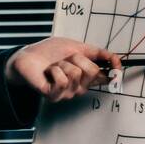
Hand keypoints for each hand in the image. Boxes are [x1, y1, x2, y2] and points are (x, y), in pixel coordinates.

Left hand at [6, 37, 122, 102]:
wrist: (27, 56)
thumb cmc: (50, 52)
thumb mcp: (77, 47)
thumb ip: (98, 53)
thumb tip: (117, 60)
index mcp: (87, 77)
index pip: (108, 78)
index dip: (115, 71)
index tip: (117, 66)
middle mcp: (80, 87)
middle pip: (93, 71)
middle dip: (77, 58)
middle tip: (65, 59)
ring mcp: (68, 93)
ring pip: (76, 73)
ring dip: (62, 63)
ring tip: (55, 66)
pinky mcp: (55, 96)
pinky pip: (62, 80)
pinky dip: (54, 70)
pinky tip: (48, 72)